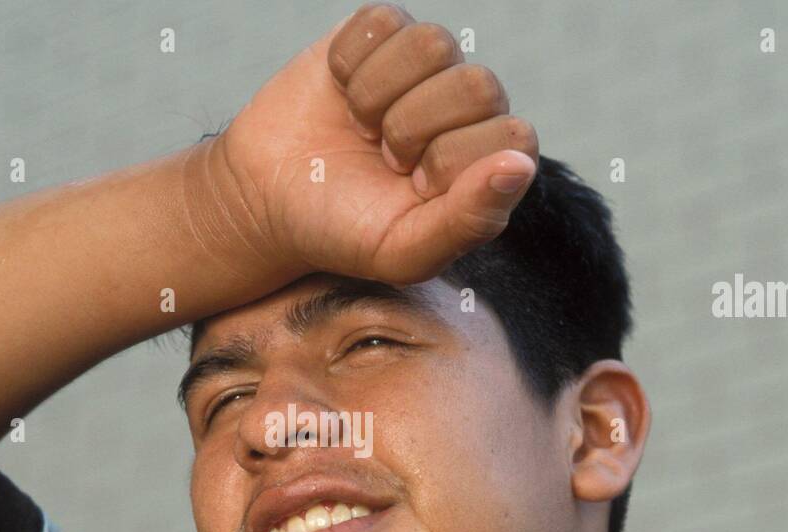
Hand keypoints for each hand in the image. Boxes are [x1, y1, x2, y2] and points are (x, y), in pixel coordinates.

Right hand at [203, 3, 539, 285]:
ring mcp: (425, 69)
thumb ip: (470, 221)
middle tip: (385, 159)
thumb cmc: (342, 233)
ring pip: (433, 44)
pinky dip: (349, 64)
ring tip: (362, 128)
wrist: (269, 201)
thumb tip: (518, 166)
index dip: (455, 158)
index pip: (513, 136)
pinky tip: (342, 95)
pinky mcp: (380, 36)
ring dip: (379, 95)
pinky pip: (382, 21)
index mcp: (486, 163)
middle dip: (414, 129)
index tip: (415, 186)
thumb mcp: (404, 252)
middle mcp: (466, 111)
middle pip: (478, 85)